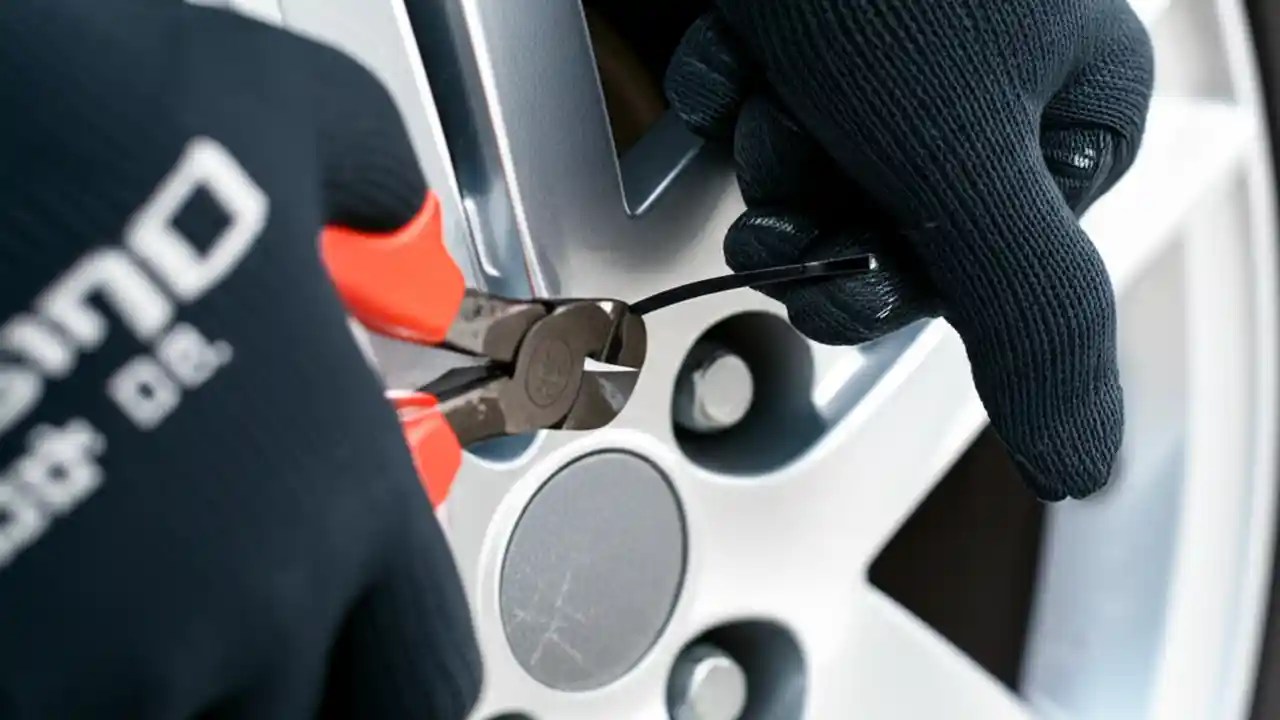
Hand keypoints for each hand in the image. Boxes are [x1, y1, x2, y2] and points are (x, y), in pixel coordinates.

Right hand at [0, 2, 478, 716]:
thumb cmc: (94, 128)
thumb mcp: (288, 118)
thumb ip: (376, 197)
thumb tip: (397, 234)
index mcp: (347, 493)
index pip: (428, 676)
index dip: (395, 668)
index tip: (362, 645)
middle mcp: (250, 595)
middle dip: (276, 685)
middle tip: (231, 620)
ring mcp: (110, 649)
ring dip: (157, 678)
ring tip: (114, 580)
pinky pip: (50, 703)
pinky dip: (55, 662)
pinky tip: (39, 578)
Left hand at [665, 0, 1153, 499]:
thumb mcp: (969, 159)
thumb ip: (1030, 319)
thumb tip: (1082, 459)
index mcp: (1070, 111)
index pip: (974, 272)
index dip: (886, 284)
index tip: (840, 270)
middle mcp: (985, 78)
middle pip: (882, 222)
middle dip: (816, 205)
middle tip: (795, 168)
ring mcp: (884, 45)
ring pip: (809, 160)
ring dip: (769, 131)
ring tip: (775, 71)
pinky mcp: (799, 13)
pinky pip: (757, 87)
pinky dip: (728, 72)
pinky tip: (740, 34)